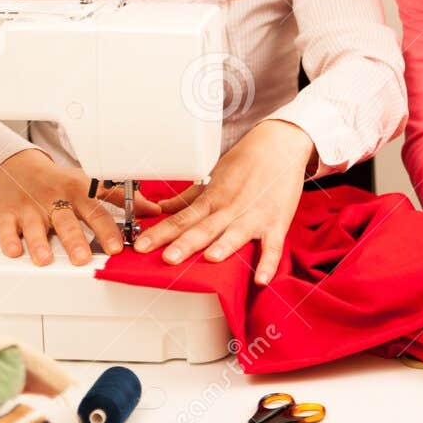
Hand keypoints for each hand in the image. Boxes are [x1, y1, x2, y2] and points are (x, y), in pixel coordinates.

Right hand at [0, 148, 163, 265]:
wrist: (19, 167)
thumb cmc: (59, 181)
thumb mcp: (89, 183)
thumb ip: (120, 197)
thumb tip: (152, 210)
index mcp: (79, 192)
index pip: (96, 212)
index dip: (107, 230)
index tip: (117, 248)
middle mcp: (56, 199)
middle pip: (66, 221)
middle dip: (74, 240)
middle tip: (81, 259)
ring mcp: (31, 207)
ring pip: (37, 226)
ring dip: (40, 243)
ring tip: (45, 260)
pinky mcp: (8, 214)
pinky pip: (8, 227)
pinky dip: (9, 240)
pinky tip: (14, 251)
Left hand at [133, 119, 312, 284]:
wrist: (280, 143)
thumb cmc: (246, 161)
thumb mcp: (213, 176)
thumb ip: (189, 197)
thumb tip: (161, 208)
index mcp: (212, 198)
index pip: (182, 218)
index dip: (161, 232)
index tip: (141, 246)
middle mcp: (230, 208)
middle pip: (205, 228)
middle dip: (186, 243)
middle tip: (168, 258)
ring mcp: (254, 215)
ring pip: (236, 233)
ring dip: (224, 245)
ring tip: (211, 258)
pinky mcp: (276, 222)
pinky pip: (272, 246)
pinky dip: (268, 262)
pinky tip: (260, 279)